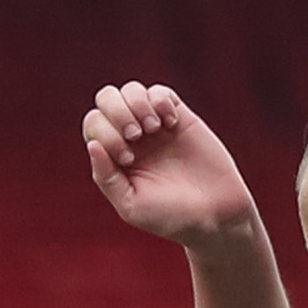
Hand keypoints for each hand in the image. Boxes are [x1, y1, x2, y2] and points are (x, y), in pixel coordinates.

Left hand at [82, 83, 255, 247]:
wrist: (216, 215)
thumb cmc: (172, 217)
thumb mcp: (131, 206)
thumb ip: (106, 178)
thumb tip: (92, 145)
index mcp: (114, 157)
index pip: (93, 125)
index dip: (105, 133)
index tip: (129, 158)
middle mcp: (131, 138)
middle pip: (106, 99)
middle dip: (116, 112)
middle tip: (136, 135)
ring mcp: (155, 126)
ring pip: (130, 90)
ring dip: (137, 104)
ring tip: (154, 128)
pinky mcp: (180, 118)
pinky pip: (160, 92)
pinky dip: (159, 100)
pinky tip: (170, 122)